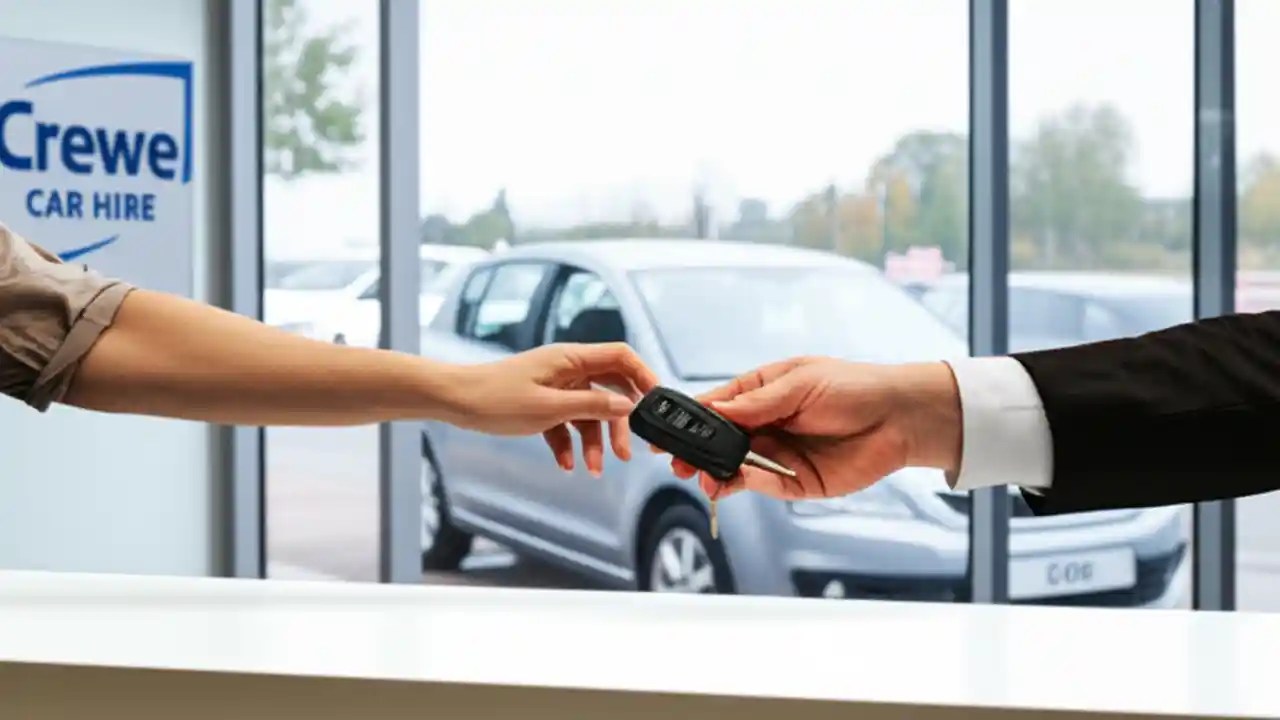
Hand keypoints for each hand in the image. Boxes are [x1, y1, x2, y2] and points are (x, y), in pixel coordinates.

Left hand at [451, 342, 658, 474]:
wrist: (454, 401)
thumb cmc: (496, 397)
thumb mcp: (549, 407)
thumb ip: (591, 406)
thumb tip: (628, 405)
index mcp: (571, 358)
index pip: (621, 357)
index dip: (643, 376)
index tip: (656, 403)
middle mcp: (567, 368)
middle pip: (609, 390)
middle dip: (619, 423)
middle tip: (625, 453)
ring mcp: (554, 386)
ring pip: (587, 412)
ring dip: (593, 441)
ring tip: (593, 468)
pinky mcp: (541, 403)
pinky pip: (565, 422)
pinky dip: (568, 442)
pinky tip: (566, 463)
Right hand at [662, 357, 960, 500]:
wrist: (900, 419)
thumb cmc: (854, 388)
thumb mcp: (800, 384)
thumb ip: (757, 402)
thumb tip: (717, 408)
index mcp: (763, 394)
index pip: (719, 406)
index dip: (693, 418)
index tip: (668, 429)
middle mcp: (766, 425)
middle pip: (720, 441)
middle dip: (697, 452)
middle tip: (677, 461)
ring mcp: (778, 454)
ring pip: (735, 467)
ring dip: (715, 473)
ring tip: (700, 478)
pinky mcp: (795, 481)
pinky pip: (763, 484)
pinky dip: (745, 484)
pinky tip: (732, 480)